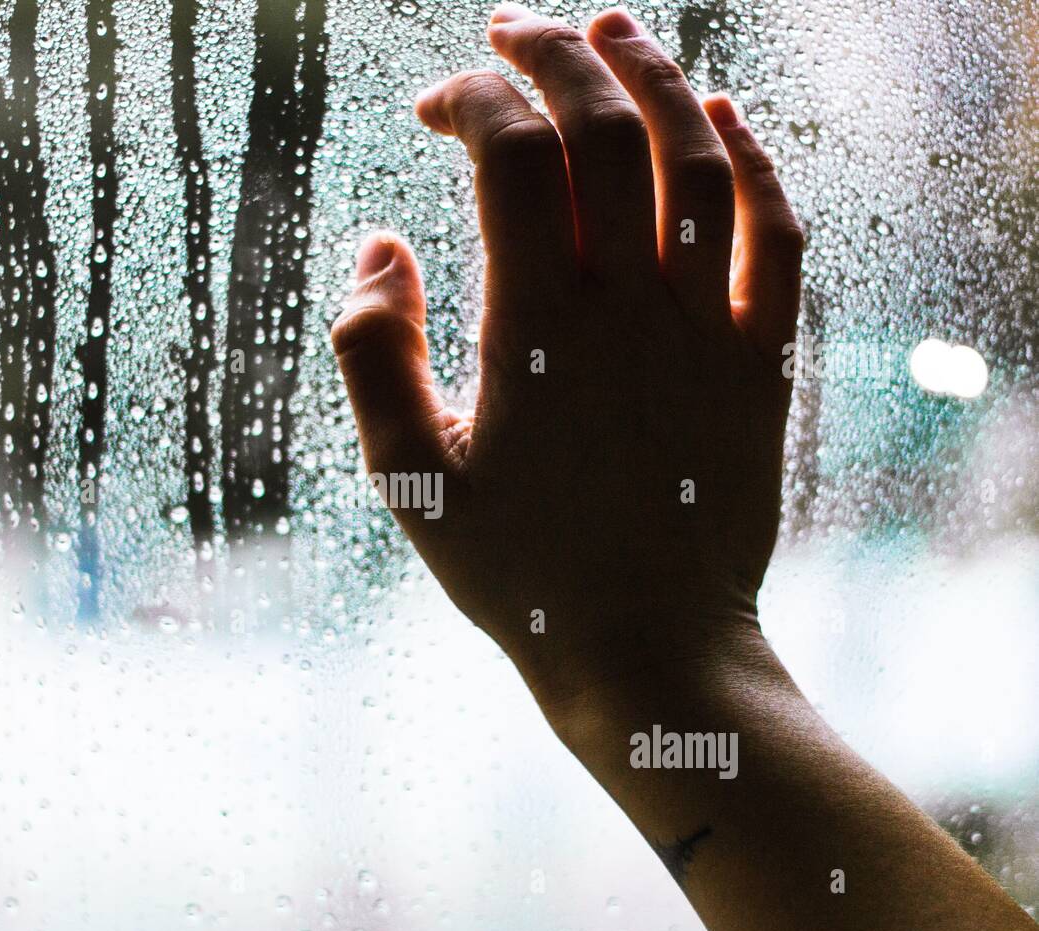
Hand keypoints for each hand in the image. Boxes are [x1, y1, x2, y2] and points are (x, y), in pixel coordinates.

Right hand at [332, 4, 804, 709]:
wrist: (646, 653)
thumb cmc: (518, 576)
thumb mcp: (410, 479)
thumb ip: (374, 354)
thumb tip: (378, 245)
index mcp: (537, 328)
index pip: (512, 153)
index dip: (468, 100)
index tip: (430, 106)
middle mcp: (630, 308)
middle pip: (605, 128)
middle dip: (553, 56)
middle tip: (509, 32)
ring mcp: (705, 330)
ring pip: (696, 158)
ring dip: (652, 75)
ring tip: (608, 27)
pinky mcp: (756, 363)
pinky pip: (772, 236)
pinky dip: (754, 160)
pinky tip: (722, 117)